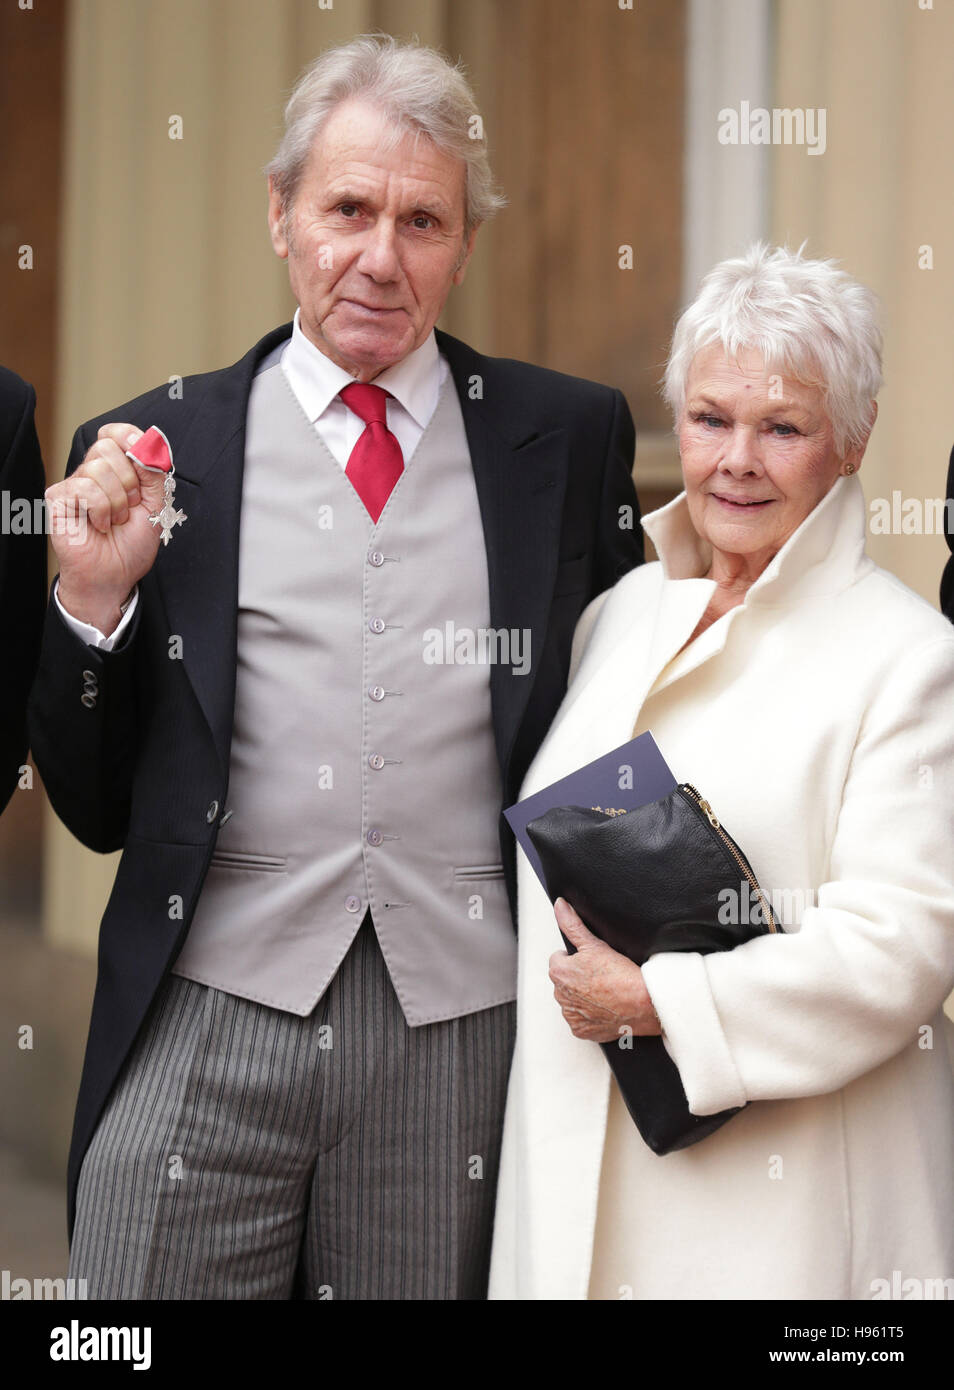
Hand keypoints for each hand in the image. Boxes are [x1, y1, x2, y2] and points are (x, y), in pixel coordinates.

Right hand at [46, 424, 167, 634]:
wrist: (116, 576)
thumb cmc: (131, 544)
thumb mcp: (155, 505)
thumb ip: (153, 473)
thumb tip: (148, 443)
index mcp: (114, 470)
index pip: (114, 433)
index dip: (128, 436)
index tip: (141, 453)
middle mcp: (91, 473)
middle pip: (107, 446)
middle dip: (129, 480)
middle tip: (129, 506)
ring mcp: (73, 484)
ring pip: (97, 468)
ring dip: (116, 501)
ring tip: (115, 520)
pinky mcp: (58, 498)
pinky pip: (84, 487)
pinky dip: (100, 510)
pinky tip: (99, 525)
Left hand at [549, 897, 661, 1042]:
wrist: (644, 1004)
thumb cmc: (622, 976)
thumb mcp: (595, 943)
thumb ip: (573, 924)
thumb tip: (560, 906)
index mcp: (559, 973)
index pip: (559, 959)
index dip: (578, 958)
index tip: (594, 962)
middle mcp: (560, 996)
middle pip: (565, 980)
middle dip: (578, 977)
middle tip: (602, 976)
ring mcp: (572, 1016)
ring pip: (572, 1000)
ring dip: (584, 996)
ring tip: (606, 991)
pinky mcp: (582, 1031)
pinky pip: (581, 1021)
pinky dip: (591, 1016)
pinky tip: (606, 1007)